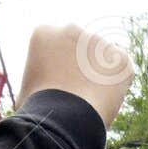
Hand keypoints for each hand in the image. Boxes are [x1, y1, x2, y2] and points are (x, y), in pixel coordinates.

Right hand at [18, 25, 133, 129]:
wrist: (63, 119)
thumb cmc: (38, 110)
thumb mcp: (26, 89)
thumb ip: (38, 79)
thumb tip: (39, 91)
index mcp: (44, 32)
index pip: (54, 47)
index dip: (56, 68)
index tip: (56, 86)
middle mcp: (71, 29)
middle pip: (78, 49)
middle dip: (79, 67)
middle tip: (76, 94)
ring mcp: (98, 42)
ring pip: (100, 60)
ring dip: (97, 76)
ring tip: (89, 101)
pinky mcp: (120, 58)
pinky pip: (121, 71)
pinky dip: (117, 86)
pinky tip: (104, 99)